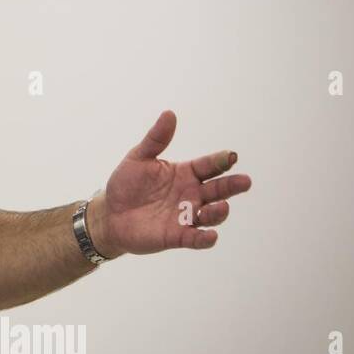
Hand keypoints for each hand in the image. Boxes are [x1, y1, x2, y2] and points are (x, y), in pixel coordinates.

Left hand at [90, 110, 251, 255]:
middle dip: (232, 186)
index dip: (221, 161)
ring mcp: (186, 216)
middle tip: (245, 181)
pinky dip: (204, 239)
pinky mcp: (176, 236)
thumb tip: (169, 113)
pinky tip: (210, 236)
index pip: (209, 166)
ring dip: (219, 212)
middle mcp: (191, 195)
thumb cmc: (126, 184)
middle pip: (218, 190)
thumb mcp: (139, 158)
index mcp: (186, 173)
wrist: (109, 213)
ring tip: (221, 206)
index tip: (231, 156)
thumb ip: (156, 139)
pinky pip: (194, 239)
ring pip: (211, 215)